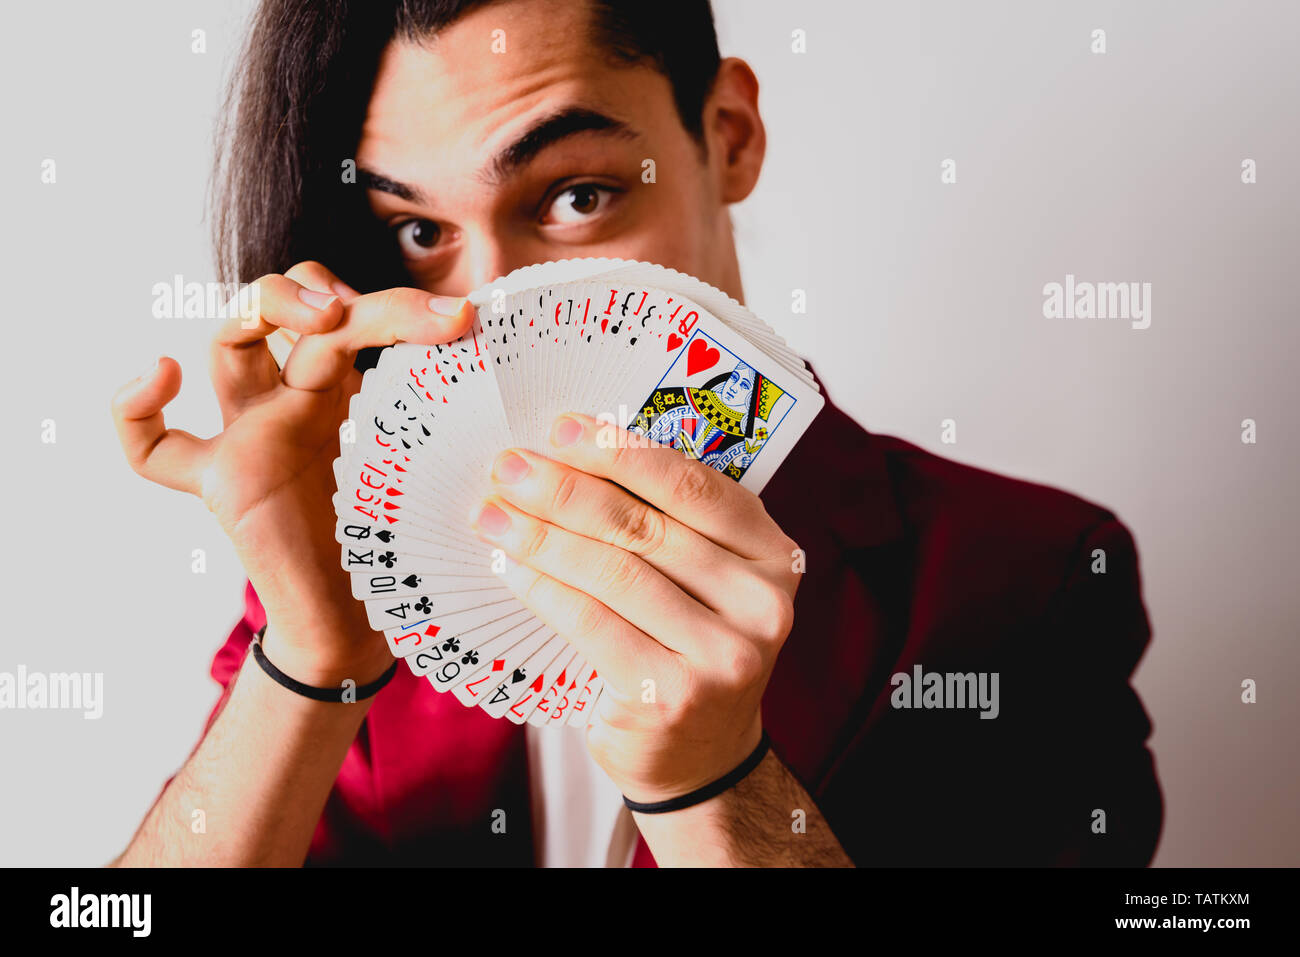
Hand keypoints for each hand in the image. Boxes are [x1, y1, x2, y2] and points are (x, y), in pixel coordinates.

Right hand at [111, 262, 473, 682]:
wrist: (362, 617)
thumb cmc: (403, 539)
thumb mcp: (436, 462)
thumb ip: (450, 416)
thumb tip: (503, 364)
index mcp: (342, 388)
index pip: (346, 308)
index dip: (392, 300)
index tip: (456, 319)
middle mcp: (290, 398)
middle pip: (282, 306)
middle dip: (323, 288)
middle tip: (366, 312)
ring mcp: (249, 435)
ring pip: (229, 342)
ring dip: (269, 307)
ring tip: (321, 317)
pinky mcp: (220, 483)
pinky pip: (151, 448)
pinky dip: (133, 408)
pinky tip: (161, 376)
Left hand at [469, 413, 800, 802]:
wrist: (700, 754)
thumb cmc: (686, 645)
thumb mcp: (702, 579)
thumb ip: (665, 523)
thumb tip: (567, 456)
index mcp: (774, 555)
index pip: (692, 485)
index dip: (621, 450)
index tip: (560, 428)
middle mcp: (762, 603)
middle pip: (644, 526)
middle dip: (565, 489)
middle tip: (509, 466)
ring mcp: (723, 655)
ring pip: (613, 573)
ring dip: (541, 536)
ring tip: (493, 513)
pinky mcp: (673, 696)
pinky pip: (591, 623)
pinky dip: (543, 589)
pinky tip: (510, 566)